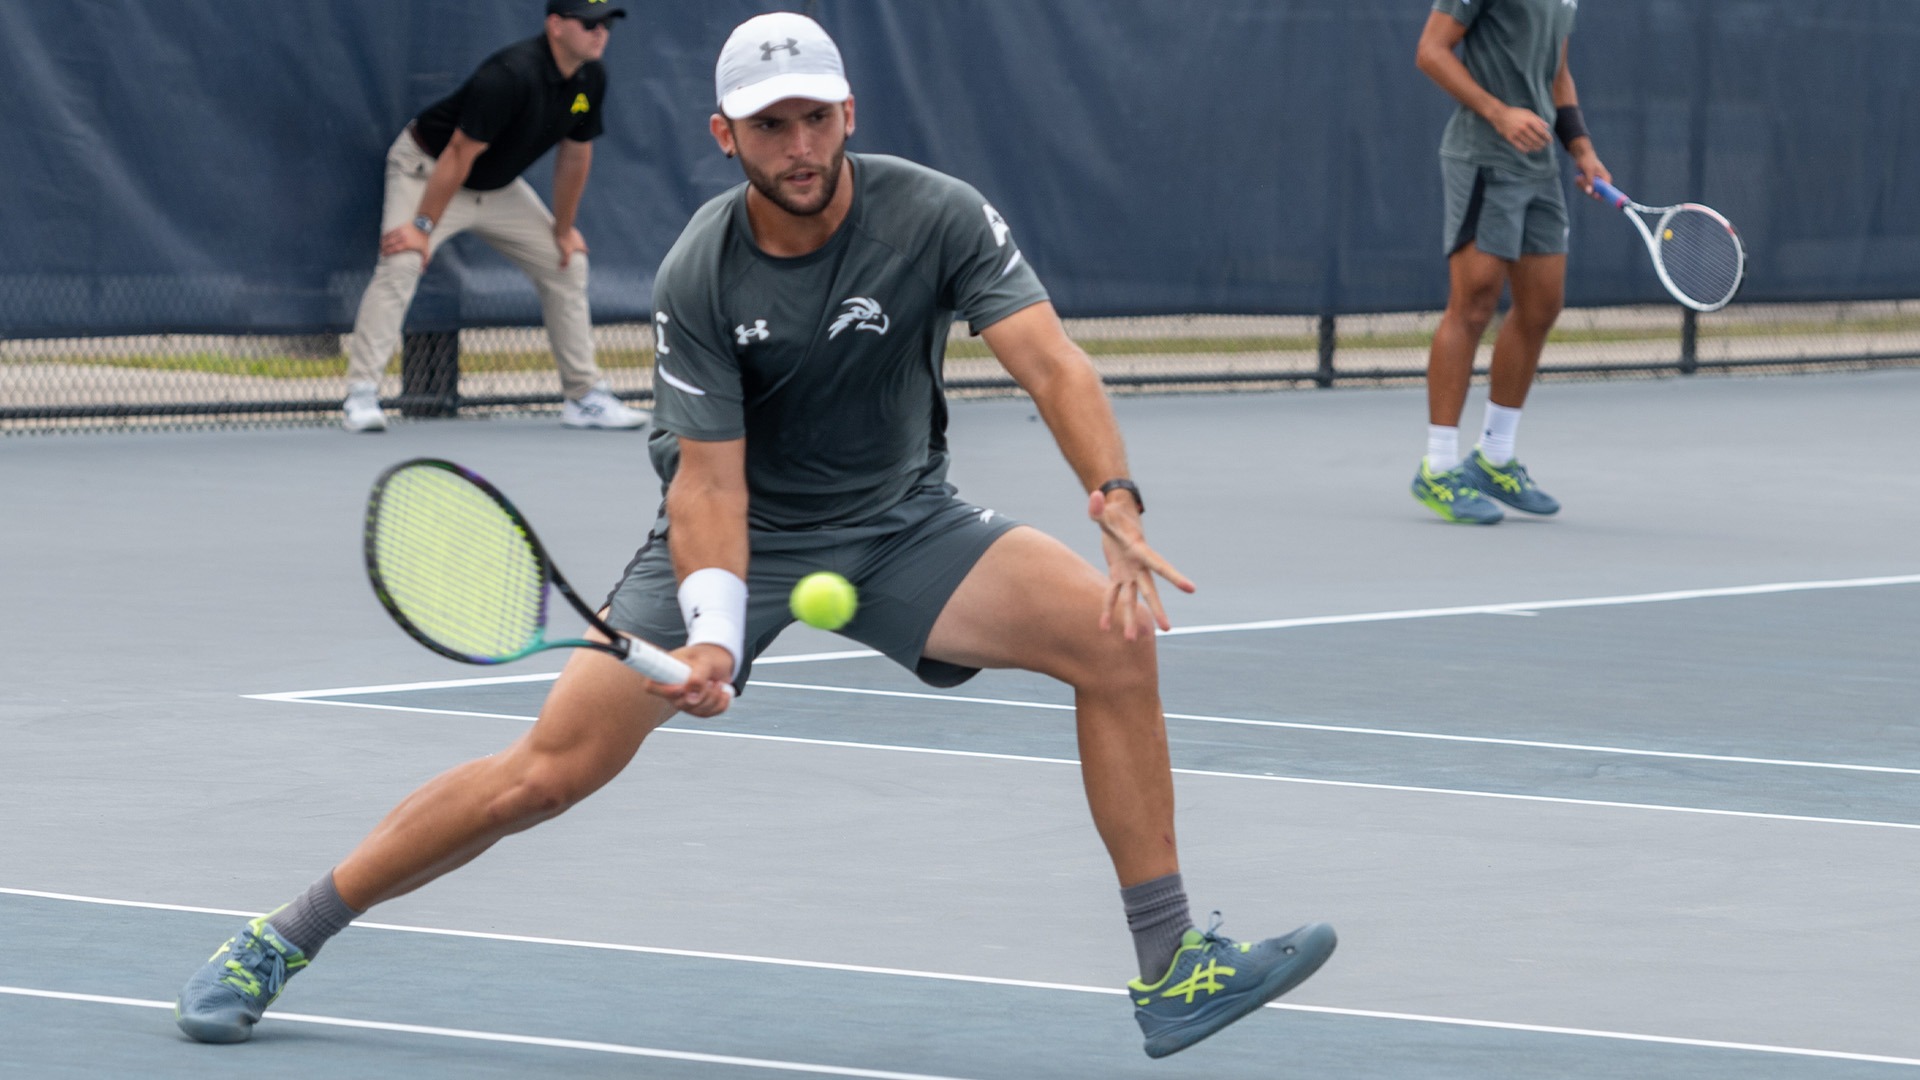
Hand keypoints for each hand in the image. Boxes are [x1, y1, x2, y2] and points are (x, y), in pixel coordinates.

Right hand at [380, 222, 431, 267]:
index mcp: (407, 244)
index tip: (383, 255)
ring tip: (380, 246)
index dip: (388, 252)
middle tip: (380, 251)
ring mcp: (401, 231)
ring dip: (383, 241)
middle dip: (384, 247)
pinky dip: (386, 235)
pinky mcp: (400, 227)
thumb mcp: (426, 251)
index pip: (395, 249)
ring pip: (389, 237)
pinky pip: (391, 231)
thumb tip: (422, 271)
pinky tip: (383, 238)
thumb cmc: (424, 240)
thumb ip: (424, 261)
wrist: (424, 225)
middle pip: (390, 243)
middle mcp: (403, 237)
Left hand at [555, 225, 587, 268]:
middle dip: (578, 249)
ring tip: (567, 246)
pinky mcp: (569, 229)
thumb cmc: (565, 240)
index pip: (585, 251)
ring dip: (572, 242)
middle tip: (573, 252)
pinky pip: (570, 234)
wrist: (562, 226)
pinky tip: (562, 238)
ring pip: (576, 239)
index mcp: (581, 246)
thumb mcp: (565, 253)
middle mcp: (580, 240)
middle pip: (581, 245)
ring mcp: (575, 234)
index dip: (584, 254)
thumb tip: (562, 270)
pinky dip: (567, 237)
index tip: (581, 257)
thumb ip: (565, 262)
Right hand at [655, 642, 735, 717]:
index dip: (665, 691)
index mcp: (665, 672)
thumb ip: (698, 677)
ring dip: (713, 698)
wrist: (719, 661)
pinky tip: (722, 692)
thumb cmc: (707, 656)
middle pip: (679, 704)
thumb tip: (692, 697)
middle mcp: (671, 690)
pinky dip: (720, 704)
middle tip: (710, 681)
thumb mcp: (705, 661)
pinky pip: (707, 714)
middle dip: (701, 694)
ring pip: (695, 711)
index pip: (652, 686)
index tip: (682, 688)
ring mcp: (682, 701)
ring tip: (717, 683)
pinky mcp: (695, 709)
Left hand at [1087, 489, 1195, 640]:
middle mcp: (1138, 566)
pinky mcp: (1117, 576)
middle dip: (1157, 610)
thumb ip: (1098, 507)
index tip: (1192, 589)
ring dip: (1131, 619)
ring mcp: (1129, 573)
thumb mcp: (1104, 511)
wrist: (1116, 516)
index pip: (1160, 565)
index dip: (1175, 577)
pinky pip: (1112, 596)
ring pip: (1131, 599)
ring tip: (1133, 640)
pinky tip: (1104, 628)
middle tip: (1167, 629)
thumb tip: (1094, 495)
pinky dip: (1107, 610)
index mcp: (1140, 550)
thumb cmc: (1112, 513)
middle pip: (1149, 591)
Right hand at [1492, 105, 1552, 153]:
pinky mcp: (1510, 138)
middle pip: (1536, 139)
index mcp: (1530, 120)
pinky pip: (1519, 146)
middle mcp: (1524, 127)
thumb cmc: (1515, 113)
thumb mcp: (1528, 112)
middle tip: (1545, 145)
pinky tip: (1528, 150)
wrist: (1499, 114)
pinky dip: (1525, 149)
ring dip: (1535, 147)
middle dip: (1542, 143)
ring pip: (1529, 144)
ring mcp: (1517, 133)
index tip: (1550, 141)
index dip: (1547, 137)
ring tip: (1539, 148)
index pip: (1542, 131)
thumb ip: (1538, 119)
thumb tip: (1547, 126)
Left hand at [1573, 151, 1610, 196]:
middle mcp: (1602, 183)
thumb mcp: (1589, 171)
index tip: (1595, 195)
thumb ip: (1590, 181)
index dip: (1601, 195)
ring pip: (1587, 191)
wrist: (1582, 157)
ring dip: (1582, 185)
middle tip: (1582, 179)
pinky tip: (1579, 177)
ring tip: (1580, 176)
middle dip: (1587, 187)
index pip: (1607, 191)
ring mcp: (1595, 184)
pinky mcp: (1588, 185)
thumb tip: (1590, 192)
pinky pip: (1583, 189)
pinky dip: (1579, 184)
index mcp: (1606, 179)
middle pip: (1595, 194)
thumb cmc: (1588, 161)